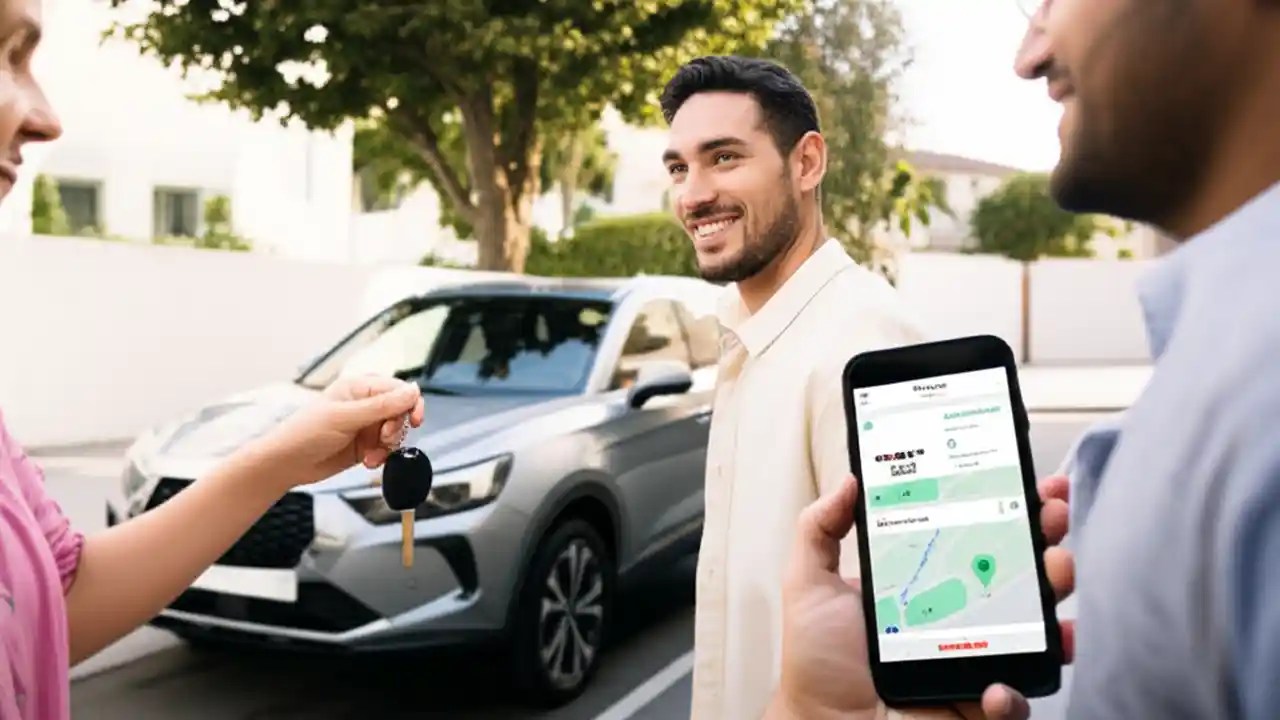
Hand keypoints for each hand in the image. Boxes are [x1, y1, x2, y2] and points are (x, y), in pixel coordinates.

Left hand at [251, 374, 425, 488]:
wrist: (286, 463)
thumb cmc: (305, 433)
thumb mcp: (346, 417)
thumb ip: (382, 406)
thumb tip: (413, 392)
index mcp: (359, 388)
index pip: (398, 390)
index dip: (410, 404)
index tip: (414, 420)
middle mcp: (365, 405)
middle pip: (401, 412)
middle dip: (397, 428)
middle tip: (385, 438)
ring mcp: (366, 426)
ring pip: (396, 433)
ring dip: (389, 446)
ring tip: (372, 455)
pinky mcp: (365, 446)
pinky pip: (387, 450)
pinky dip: (383, 457)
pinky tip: (369, 461)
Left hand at [774, 475, 1073, 719]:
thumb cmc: (818, 663)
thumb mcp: (810, 585)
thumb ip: (819, 529)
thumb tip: (850, 480)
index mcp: (926, 582)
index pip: (976, 536)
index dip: (1008, 507)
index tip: (1031, 481)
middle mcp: (960, 616)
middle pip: (1018, 570)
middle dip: (1046, 537)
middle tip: (1052, 515)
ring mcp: (978, 659)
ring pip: (1037, 625)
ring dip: (1055, 593)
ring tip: (1055, 570)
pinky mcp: (983, 704)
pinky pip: (1017, 698)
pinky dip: (1017, 691)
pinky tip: (997, 684)